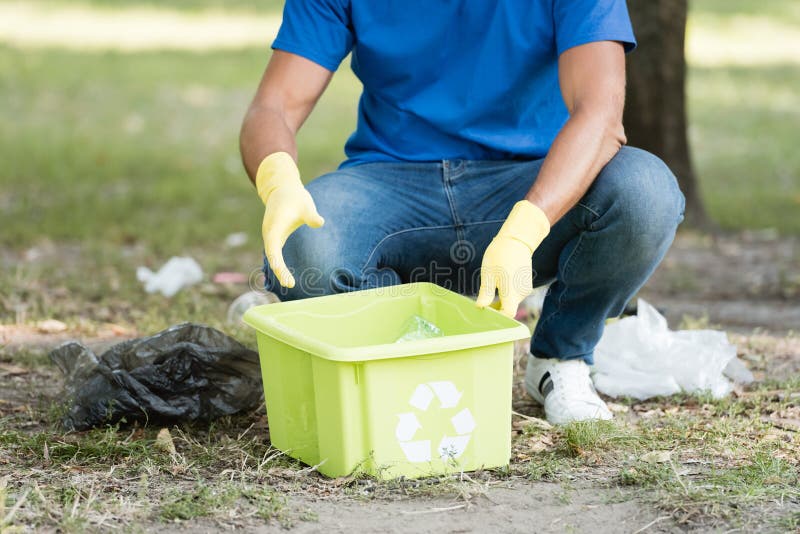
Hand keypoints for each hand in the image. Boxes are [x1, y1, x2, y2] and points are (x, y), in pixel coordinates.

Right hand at [256, 152, 323, 287]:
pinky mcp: (275, 236)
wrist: (283, 189)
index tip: (285, 277)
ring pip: (272, 256)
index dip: (278, 265)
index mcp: (274, 227)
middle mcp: (269, 233)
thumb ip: (311, 215)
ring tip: (290, 283)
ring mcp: (271, 235)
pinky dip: (279, 264)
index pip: (273, 250)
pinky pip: (275, 254)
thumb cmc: (295, 197)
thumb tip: (320, 222)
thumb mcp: (305, 204)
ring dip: (279, 270)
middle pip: (272, 256)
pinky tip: (286, 275)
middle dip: (279, 271)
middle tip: (290, 284)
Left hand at [476, 200, 549, 316]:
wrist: (517, 240)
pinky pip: (514, 295)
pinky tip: (495, 288)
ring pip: (511, 302)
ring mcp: (525, 289)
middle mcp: (522, 293)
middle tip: (480, 307)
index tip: (485, 316)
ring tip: (486, 296)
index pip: (508, 315)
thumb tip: (480, 307)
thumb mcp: (488, 275)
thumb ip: (485, 294)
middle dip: (495, 310)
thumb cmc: (500, 255)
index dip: (497, 318)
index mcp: (512, 292)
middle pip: (508, 309)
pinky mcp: (525, 285)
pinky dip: (505, 295)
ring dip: (500, 302)